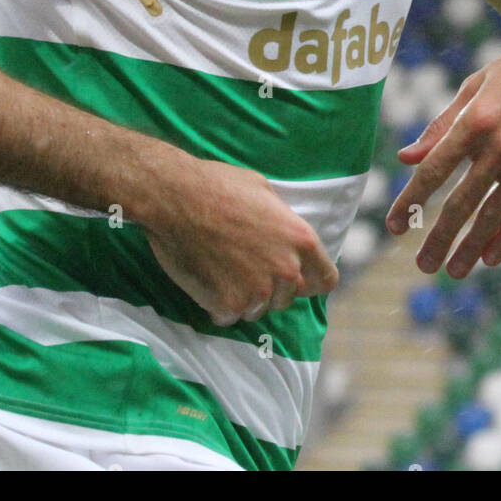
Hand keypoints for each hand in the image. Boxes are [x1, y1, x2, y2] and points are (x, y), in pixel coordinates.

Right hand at [142, 156, 339, 326]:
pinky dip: (218, 305)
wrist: (175, 197)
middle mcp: (286, 269)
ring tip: (223, 270)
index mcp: (301, 239)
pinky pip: (229, 316)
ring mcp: (258, 291)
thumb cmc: (219, 185)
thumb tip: (286, 237)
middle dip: (271, 287)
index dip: (310, 280)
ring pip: (258, 309)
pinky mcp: (228, 304)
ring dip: (244, 297)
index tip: (296, 279)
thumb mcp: (265, 192)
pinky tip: (207, 280)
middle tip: (245, 266)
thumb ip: (283, 222)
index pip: (325, 280)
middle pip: (288, 297)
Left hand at [385, 14, 500, 274]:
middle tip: (422, 266)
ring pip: (494, 215)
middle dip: (439, 238)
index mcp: (475, 119)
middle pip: (462, 202)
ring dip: (471, 248)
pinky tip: (490, 257)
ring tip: (453, 271)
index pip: (434, 171)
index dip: (411, 201)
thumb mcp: (476, 85)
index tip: (393, 227)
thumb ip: (441, 125)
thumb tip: (406, 158)